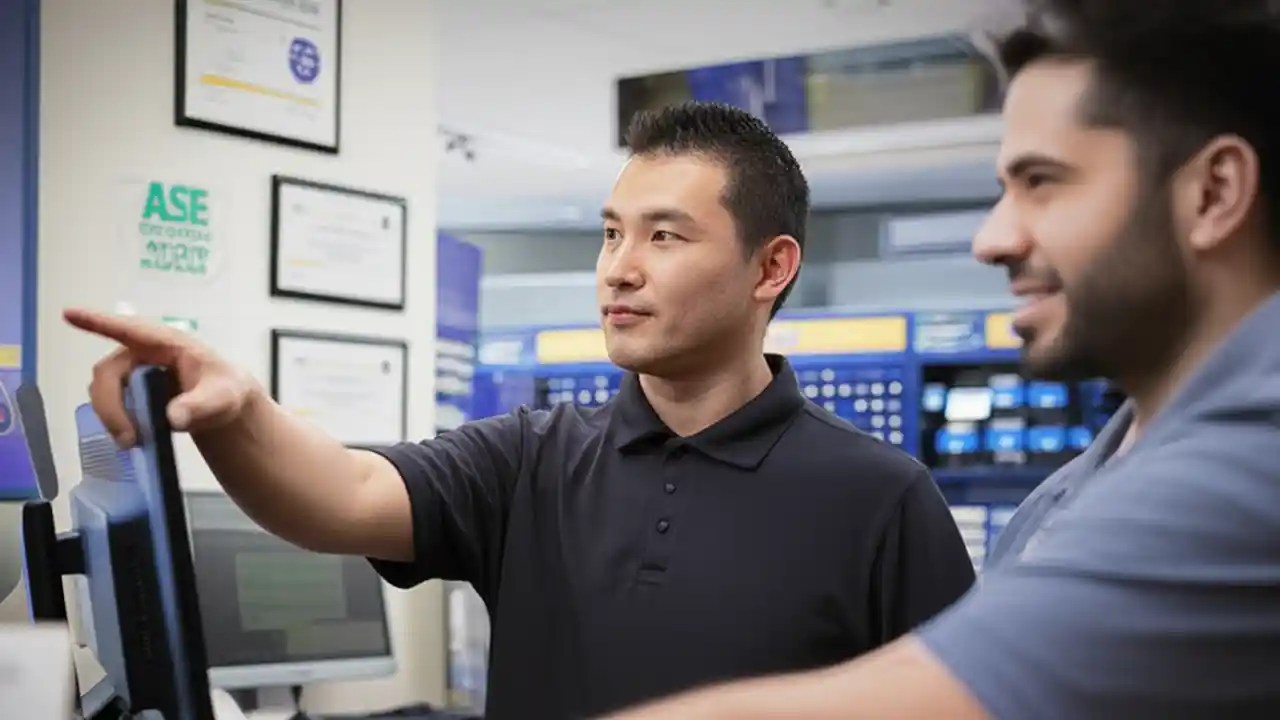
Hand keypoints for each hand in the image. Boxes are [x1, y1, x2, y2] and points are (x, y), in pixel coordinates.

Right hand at [65, 308, 258, 445]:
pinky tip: (134, 438)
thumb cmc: (224, 389)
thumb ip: (201, 406)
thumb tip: (174, 417)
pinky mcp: (127, 392)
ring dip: (112, 418)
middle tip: (129, 438)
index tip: (69, 313)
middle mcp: (141, 353)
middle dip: (110, 407)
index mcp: (166, 343)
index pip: (129, 330)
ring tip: (134, 442)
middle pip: (107, 374)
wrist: (223, 405)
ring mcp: (130, 373)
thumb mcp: (222, 398)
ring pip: (103, 392)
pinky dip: (117, 423)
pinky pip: (109, 405)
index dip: (98, 322)